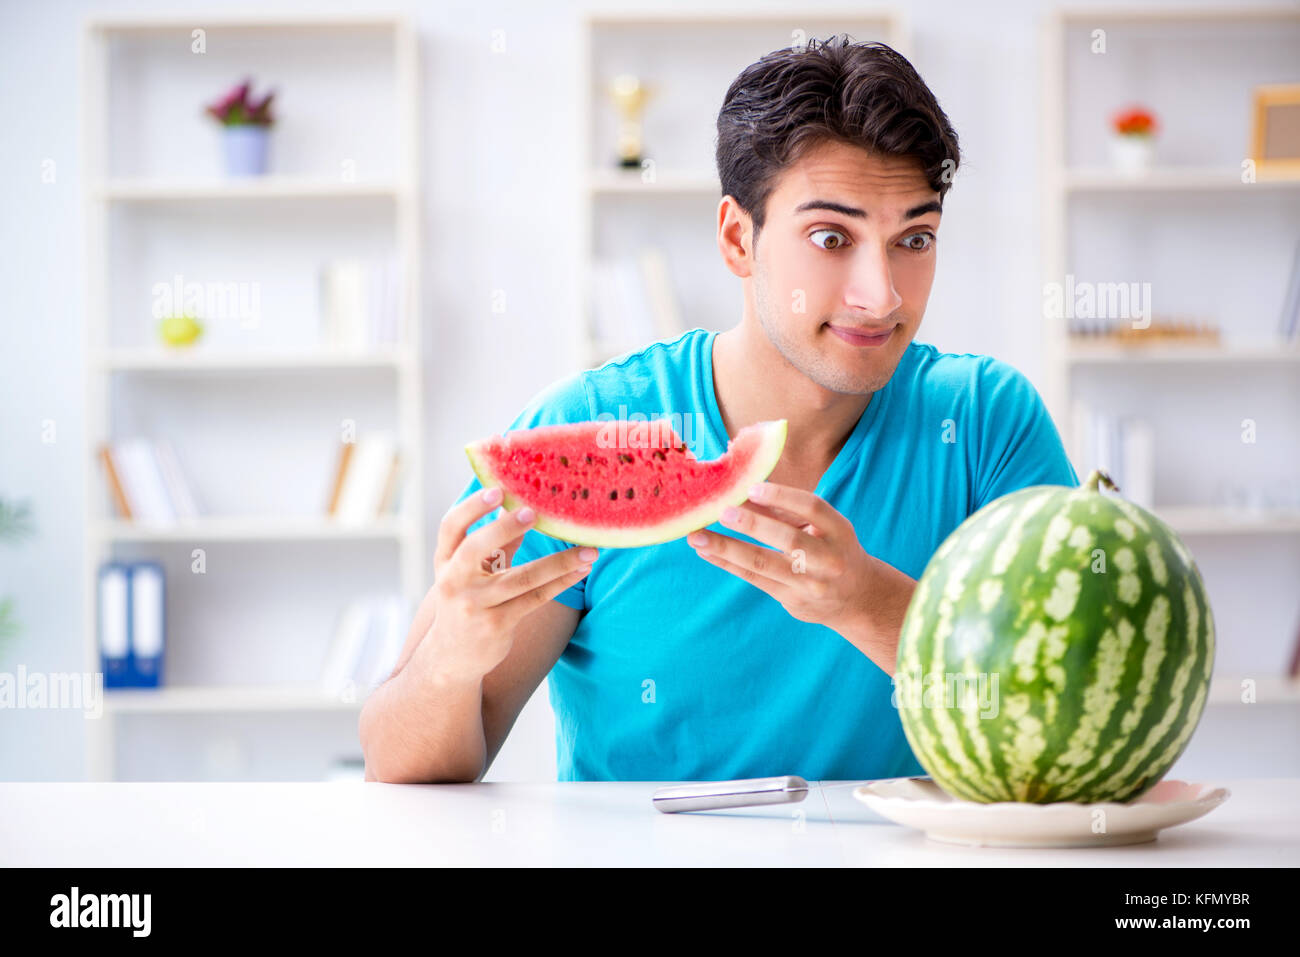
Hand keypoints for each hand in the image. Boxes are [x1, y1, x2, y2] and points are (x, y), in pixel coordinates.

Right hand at [429, 487, 596, 677]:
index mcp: (445, 561)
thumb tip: (522, 505)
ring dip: (559, 562)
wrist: (452, 657)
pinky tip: (581, 570)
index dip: (471, 507)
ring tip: (589, 550)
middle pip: (475, 549)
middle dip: (505, 528)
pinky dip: (561, 582)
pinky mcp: (496, 625)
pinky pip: (534, 598)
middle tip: (534, 512)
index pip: (451, 527)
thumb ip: (494, 542)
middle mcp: (454, 582)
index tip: (498, 489)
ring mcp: (475, 605)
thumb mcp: (469, 571)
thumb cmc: (467, 600)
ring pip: (520, 578)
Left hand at [686, 481, 899, 642]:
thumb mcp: (820, 528)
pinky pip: (754, 578)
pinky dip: (728, 563)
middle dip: (752, 524)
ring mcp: (810, 583)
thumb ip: (785, 512)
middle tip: (722, 511)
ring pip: (764, 563)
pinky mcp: (792, 599)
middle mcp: (828, 558)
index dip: (782, 496)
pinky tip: (706, 552)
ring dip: (727, 548)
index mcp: (839, 530)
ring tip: (697, 536)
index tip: (752, 487)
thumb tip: (741, 493)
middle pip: (788, 539)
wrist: (858, 599)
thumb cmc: (831, 550)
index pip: (813, 508)